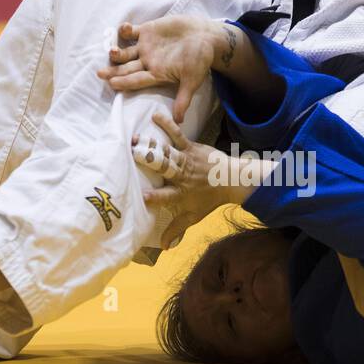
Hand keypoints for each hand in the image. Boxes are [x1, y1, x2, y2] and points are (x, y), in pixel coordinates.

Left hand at [98, 16, 216, 123]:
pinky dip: (125, 30)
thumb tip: (179, 121)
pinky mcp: (147, 31)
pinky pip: (131, 32)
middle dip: (113, 71)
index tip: (113, 84)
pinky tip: (123, 29)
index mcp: (156, 74)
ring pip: (125, 51)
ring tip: (112, 52)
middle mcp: (147, 62)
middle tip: (100, 73)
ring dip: (117, 52)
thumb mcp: (192, 80)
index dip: (125, 82)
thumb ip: (184, 99)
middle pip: (126, 69)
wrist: (205, 37)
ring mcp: (145, 47)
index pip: (137, 80)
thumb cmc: (201, 59)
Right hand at [132, 113, 236, 248]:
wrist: (232, 179)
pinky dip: (168, 125)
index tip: (143, 196)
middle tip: (131, 155)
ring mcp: (187, 160)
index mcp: (180, 194)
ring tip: (136, 138)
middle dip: (149, 162)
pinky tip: (155, 116)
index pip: (166, 197)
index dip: (156, 197)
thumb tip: (163, 247)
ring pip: (168, 152)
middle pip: (165, 169)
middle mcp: (183, 176)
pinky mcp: (192, 147)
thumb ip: (176, 229)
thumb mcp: (193, 216)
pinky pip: (178, 135)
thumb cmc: (210, 199)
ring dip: (152, 144)